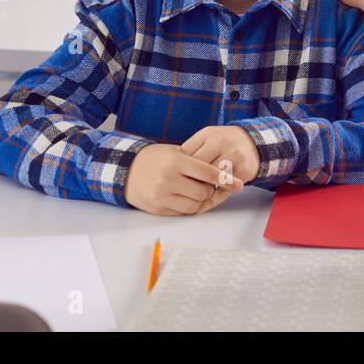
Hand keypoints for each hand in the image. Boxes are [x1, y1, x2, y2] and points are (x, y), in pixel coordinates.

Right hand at [124, 144, 244, 215]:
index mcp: (176, 161)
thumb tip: (223, 172)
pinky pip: (184, 212)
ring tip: (199, 191)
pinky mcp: (159, 208)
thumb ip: (196, 160)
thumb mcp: (174, 151)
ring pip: (195, 204)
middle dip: (211, 189)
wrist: (125, 170)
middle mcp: (170, 178)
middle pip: (204, 191)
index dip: (226, 179)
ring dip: (202, 199)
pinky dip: (190, 206)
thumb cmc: (154, 158)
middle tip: (211, 185)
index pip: (208, 172)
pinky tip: (189, 198)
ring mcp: (163, 195)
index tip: (238, 184)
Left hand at [181, 125, 260, 185]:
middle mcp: (222, 144)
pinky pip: (225, 187)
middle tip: (184, 188)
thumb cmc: (224, 141)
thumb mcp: (206, 137)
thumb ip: (191, 148)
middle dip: (190, 179)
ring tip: (196, 192)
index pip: (188, 155)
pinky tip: (210, 195)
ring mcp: (234, 157)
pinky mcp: (243, 171)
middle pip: (199, 169)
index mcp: (208, 134)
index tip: (176, 176)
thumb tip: (174, 167)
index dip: (181, 168)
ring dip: (203, 187)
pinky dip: (216, 193)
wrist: (253, 142)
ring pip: (211, 180)